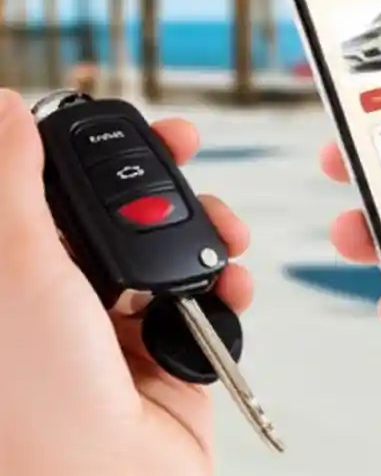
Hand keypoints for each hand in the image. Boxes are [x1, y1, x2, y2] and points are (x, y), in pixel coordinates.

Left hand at [0, 91, 253, 475]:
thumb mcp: (17, 266)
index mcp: (16, 269)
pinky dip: (231, 284)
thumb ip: (14, 180)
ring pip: (169, 246)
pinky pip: (209, 296)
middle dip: (160, 180)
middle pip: (118, 207)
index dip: (91, 147)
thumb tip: (2, 107)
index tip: (123, 123)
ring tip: (224, 234)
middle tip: (185, 150)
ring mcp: (115, 323)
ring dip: (206, 230)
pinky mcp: (167, 351)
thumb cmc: (35, 401)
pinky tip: (230, 288)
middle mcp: (60, 293)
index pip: (50, 185)